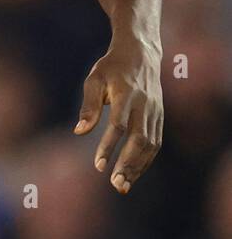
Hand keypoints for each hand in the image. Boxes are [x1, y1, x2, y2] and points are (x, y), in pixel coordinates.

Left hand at [74, 40, 162, 193]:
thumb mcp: (94, 80)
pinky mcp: (160, 117)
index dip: (108, 147)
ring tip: (123, 185)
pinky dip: (146, 159)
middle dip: (127, 164)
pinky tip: (134, 172)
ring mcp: (155, 112)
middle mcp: (144, 105)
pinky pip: (155, 142)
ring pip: (150, 145)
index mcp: (127, 94)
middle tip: (114, 183)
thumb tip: (79, 132)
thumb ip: (89, 107)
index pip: (118, 126)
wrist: (140, 54)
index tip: (98, 165)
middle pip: (138, 140)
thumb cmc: (111, 68)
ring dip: (138, 167)